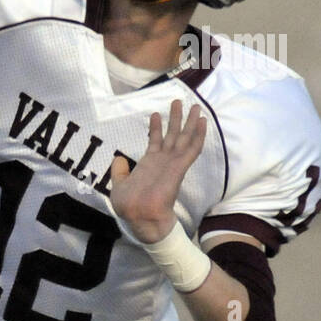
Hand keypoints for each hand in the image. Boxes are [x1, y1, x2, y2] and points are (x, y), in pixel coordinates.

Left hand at [109, 99, 206, 242]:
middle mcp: (163, 161)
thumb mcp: (119, 185)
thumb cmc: (129, 206)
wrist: (141, 219)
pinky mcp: (179, 168)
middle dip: (176, 118)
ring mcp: (172, 163)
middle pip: (172, 135)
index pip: (154, 141)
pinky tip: (202, 122)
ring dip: (189, 122)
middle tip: (180, 101)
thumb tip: (119, 159)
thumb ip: (120, 171)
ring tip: (195, 106)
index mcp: (150, 164)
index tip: (155, 114)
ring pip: (184, 138)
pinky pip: (191, 149)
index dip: (155, 127)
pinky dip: (198, 135)